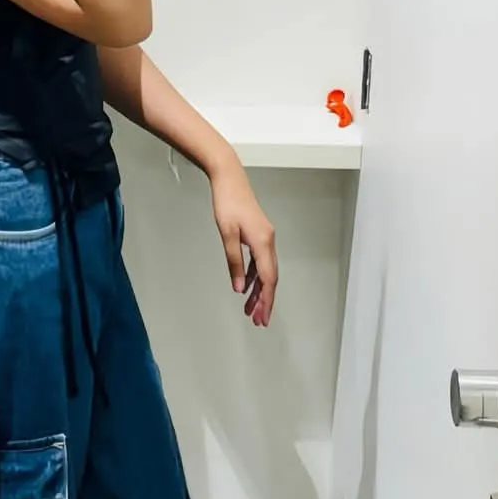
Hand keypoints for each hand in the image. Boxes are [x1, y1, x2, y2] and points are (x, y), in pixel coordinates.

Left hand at [210, 162, 277, 327]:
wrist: (229, 178)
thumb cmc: (227, 203)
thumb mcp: (226, 234)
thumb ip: (234, 262)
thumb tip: (239, 287)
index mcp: (263, 242)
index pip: (268, 279)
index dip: (266, 301)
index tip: (262, 318)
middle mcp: (268, 241)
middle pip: (270, 278)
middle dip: (265, 301)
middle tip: (257, 321)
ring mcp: (265, 238)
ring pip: (266, 271)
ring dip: (259, 291)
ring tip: (250, 309)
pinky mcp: (259, 234)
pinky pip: (261, 262)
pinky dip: (256, 276)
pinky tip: (247, 286)